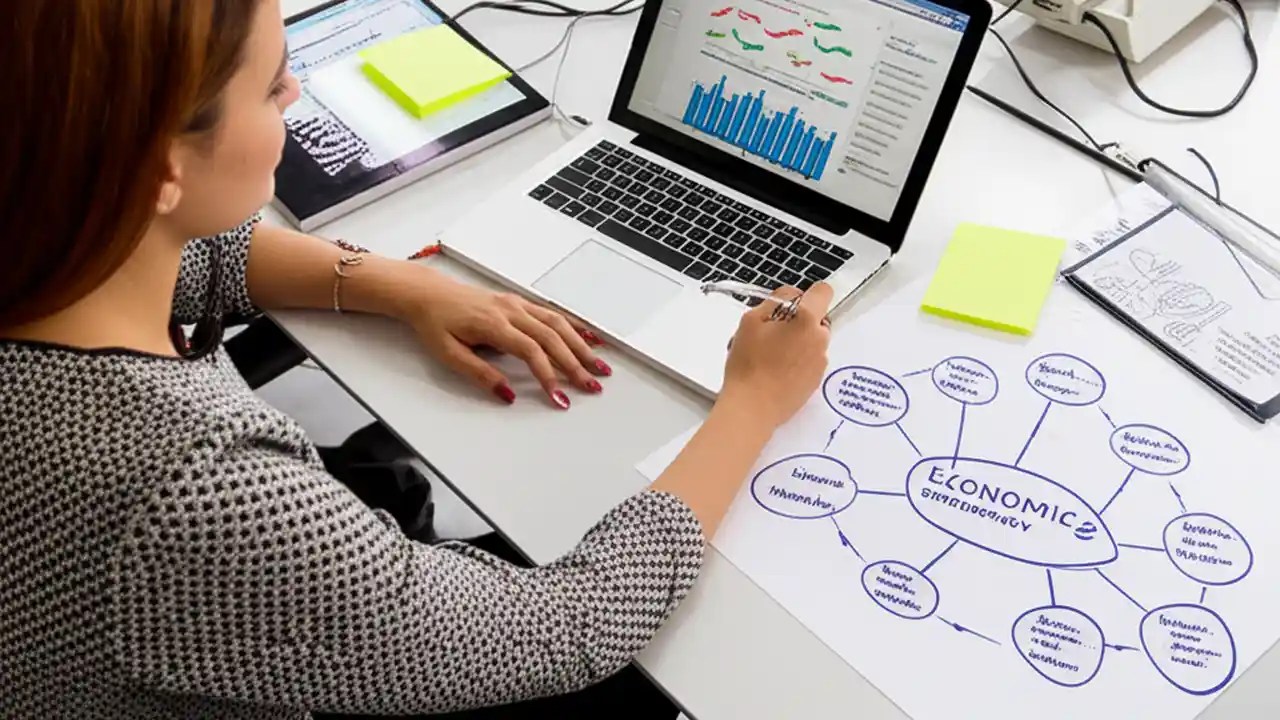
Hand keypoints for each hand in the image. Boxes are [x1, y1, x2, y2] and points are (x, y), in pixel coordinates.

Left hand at [403, 277, 609, 408]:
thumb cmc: (435, 322)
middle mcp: (510, 311)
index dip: (549, 377)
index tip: (560, 397)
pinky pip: (551, 313)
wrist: (426, 294)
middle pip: (553, 339)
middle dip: (576, 365)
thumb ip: (480, 375)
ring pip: (558, 324)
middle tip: (592, 386)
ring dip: (581, 346)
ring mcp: (516, 304)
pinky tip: (587, 337)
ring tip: (599, 365)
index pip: (531, 353)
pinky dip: (573, 325)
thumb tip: (507, 394)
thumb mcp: (449, 354)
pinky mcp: (517, 302)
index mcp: (494, 325)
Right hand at [721, 283, 833, 427]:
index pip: (823, 291)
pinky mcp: (816, 380)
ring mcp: (820, 362)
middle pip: (816, 318)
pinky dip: (798, 361)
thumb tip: (788, 295)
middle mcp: (820, 340)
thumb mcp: (750, 321)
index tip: (793, 303)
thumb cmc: (748, 365)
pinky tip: (776, 371)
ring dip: (797, 342)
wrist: (752, 407)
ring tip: (770, 356)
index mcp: (806, 320)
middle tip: (772, 333)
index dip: (808, 294)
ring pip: (812, 341)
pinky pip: (810, 361)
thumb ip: (774, 300)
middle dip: (798, 321)